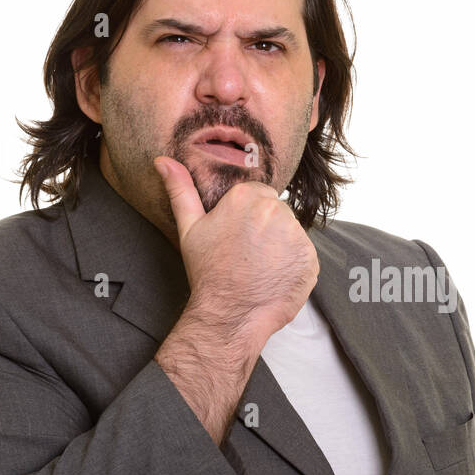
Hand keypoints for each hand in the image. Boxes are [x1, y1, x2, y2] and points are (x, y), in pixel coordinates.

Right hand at [154, 155, 317, 344]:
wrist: (228, 314)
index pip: (260, 197)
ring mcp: (296, 235)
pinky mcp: (310, 258)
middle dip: (267, 229)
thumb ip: (181, 190)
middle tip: (248, 254)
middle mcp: (276, 210)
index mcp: (247, 197)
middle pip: (278, 213)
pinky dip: (293, 265)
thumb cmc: (208, 272)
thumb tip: (163, 161)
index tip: (240, 237)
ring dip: (281, 246)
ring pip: (292, 234)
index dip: (250, 218)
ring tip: (260, 267)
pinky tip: (274, 276)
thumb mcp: (189, 228)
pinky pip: (304, 256)